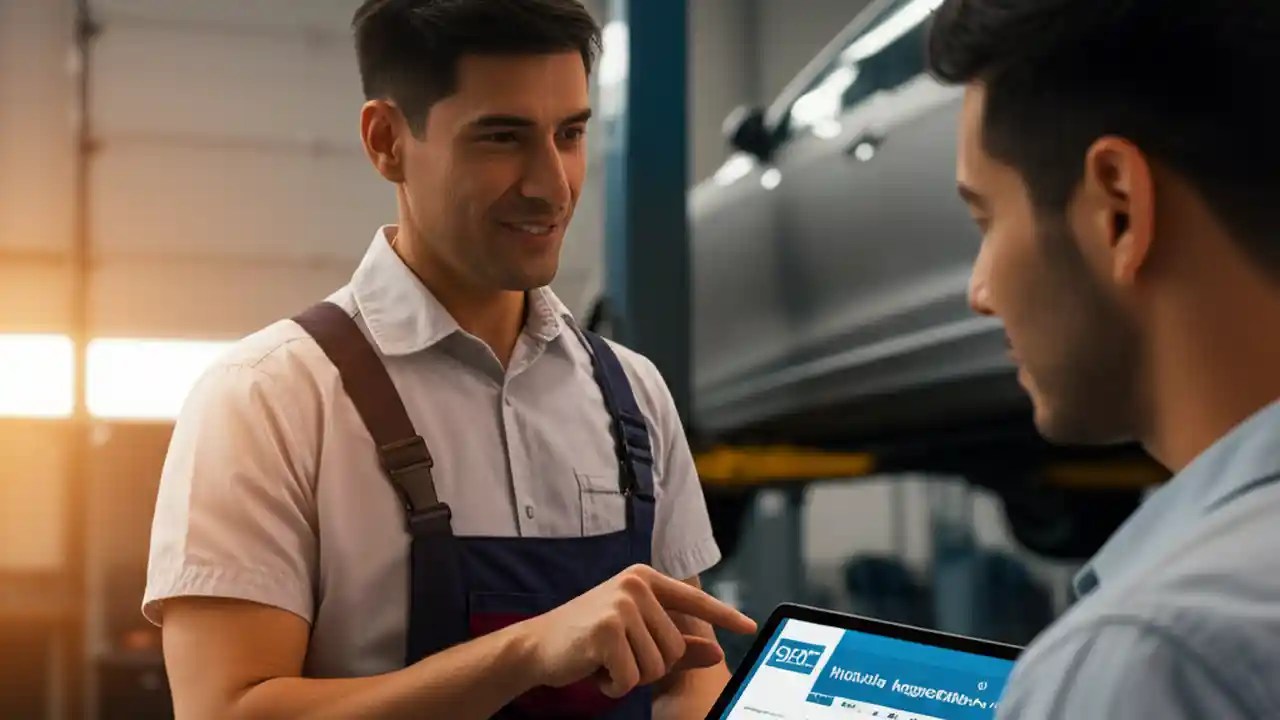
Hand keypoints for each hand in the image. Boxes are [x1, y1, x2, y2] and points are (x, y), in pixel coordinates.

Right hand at [518, 564, 756, 697]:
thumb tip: (717, 652)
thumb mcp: (635, 637)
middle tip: (619, 656)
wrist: (536, 646)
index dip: (725, 615)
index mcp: (645, 579)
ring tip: (605, 660)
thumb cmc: (587, 641)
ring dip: (632, 676)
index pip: (694, 599)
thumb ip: (678, 645)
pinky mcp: (606, 630)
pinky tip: (595, 669)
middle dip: (650, 665)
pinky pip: (632, 677)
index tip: (749, 627)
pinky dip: (615, 684)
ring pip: (656, 664)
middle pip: (675, 647)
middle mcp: (636, 584)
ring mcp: (621, 605)